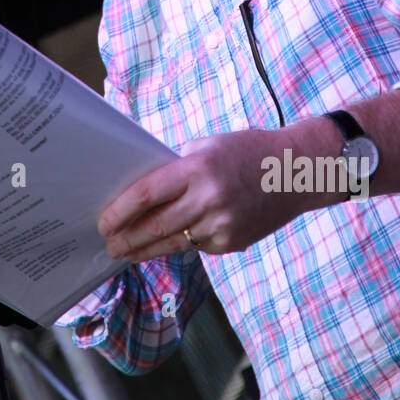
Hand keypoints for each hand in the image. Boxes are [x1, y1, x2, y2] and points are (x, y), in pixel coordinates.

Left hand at [97, 128, 301, 258]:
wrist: (296, 172)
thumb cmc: (247, 152)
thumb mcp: (208, 146)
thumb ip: (177, 168)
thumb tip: (143, 193)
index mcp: (198, 167)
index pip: (147, 194)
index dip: (120, 211)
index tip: (103, 222)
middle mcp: (209, 198)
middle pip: (155, 226)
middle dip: (127, 239)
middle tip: (109, 246)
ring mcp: (222, 224)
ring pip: (173, 243)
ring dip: (146, 250)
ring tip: (126, 253)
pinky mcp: (232, 242)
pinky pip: (196, 246)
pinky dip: (180, 244)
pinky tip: (165, 245)